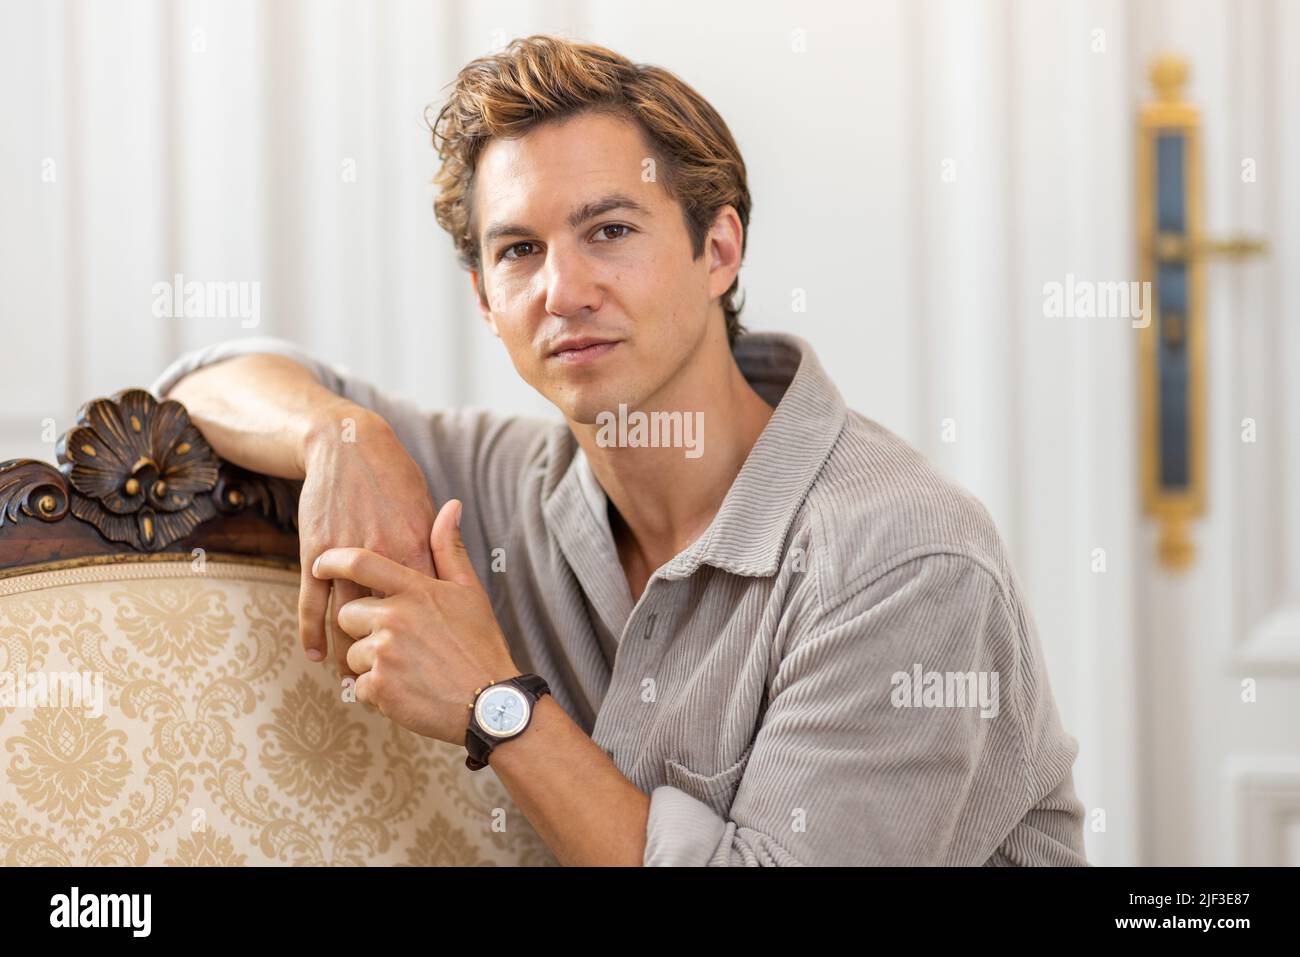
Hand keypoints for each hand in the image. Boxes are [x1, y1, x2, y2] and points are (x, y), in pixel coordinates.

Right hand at [296, 403, 436, 679]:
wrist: (350, 446)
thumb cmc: (395, 478)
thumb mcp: (425, 511)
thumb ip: (437, 549)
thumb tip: (446, 583)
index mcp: (417, 549)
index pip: (424, 608)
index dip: (426, 642)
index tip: (432, 669)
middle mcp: (384, 557)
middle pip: (385, 622)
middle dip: (386, 657)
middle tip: (389, 685)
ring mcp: (346, 557)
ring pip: (346, 618)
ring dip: (347, 653)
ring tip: (351, 680)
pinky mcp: (315, 552)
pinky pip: (312, 601)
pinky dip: (312, 631)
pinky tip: (315, 655)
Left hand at [311, 498, 518, 741]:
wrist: (492, 702)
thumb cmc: (481, 644)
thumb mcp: (469, 591)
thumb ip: (449, 548)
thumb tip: (451, 506)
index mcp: (415, 589)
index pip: (360, 563)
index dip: (333, 561)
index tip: (321, 564)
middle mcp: (395, 615)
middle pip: (348, 613)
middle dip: (362, 628)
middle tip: (393, 643)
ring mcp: (385, 651)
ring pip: (352, 652)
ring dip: (371, 664)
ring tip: (407, 670)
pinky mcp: (379, 686)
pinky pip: (359, 686)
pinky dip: (377, 693)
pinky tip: (406, 691)